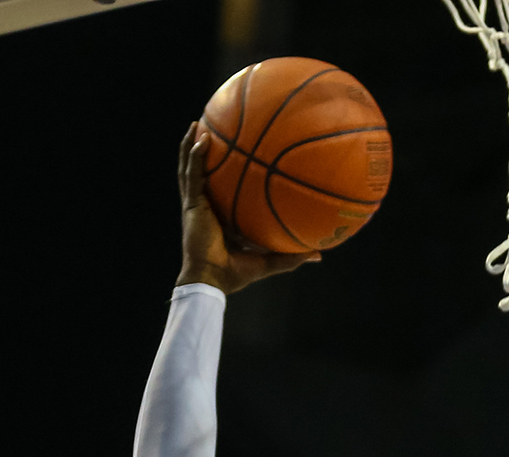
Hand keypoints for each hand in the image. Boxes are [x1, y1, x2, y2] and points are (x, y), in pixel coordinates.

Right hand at [175, 122, 319, 293]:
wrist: (213, 279)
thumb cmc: (237, 273)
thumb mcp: (269, 260)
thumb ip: (292, 255)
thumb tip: (319, 255)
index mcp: (219, 215)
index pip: (219, 188)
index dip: (221, 171)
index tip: (231, 152)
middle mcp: (205, 206)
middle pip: (201, 172)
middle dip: (202, 150)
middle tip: (209, 128)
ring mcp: (196, 204)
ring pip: (189, 168)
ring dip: (191, 146)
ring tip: (196, 124)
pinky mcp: (192, 205)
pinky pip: (192, 175)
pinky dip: (194, 157)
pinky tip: (200, 139)